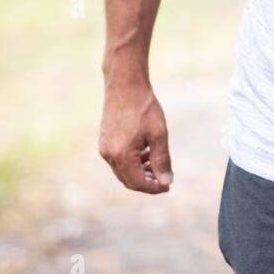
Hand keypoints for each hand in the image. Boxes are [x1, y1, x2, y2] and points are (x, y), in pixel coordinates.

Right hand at [99, 72, 173, 192]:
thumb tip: (166, 181)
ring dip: (140, 172)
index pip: (137, 183)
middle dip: (147, 182)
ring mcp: (104, 148)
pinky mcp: (104, 141)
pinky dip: (132, 162)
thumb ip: (162, 160)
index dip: (154, 187)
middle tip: (165, 179)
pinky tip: (146, 153)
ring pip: (123, 171)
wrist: (125, 85)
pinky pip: (118, 160)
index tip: (168, 185)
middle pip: (128, 180)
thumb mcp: (159, 134)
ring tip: (157, 165)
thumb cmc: (143, 108)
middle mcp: (109, 155)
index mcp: (121, 155)